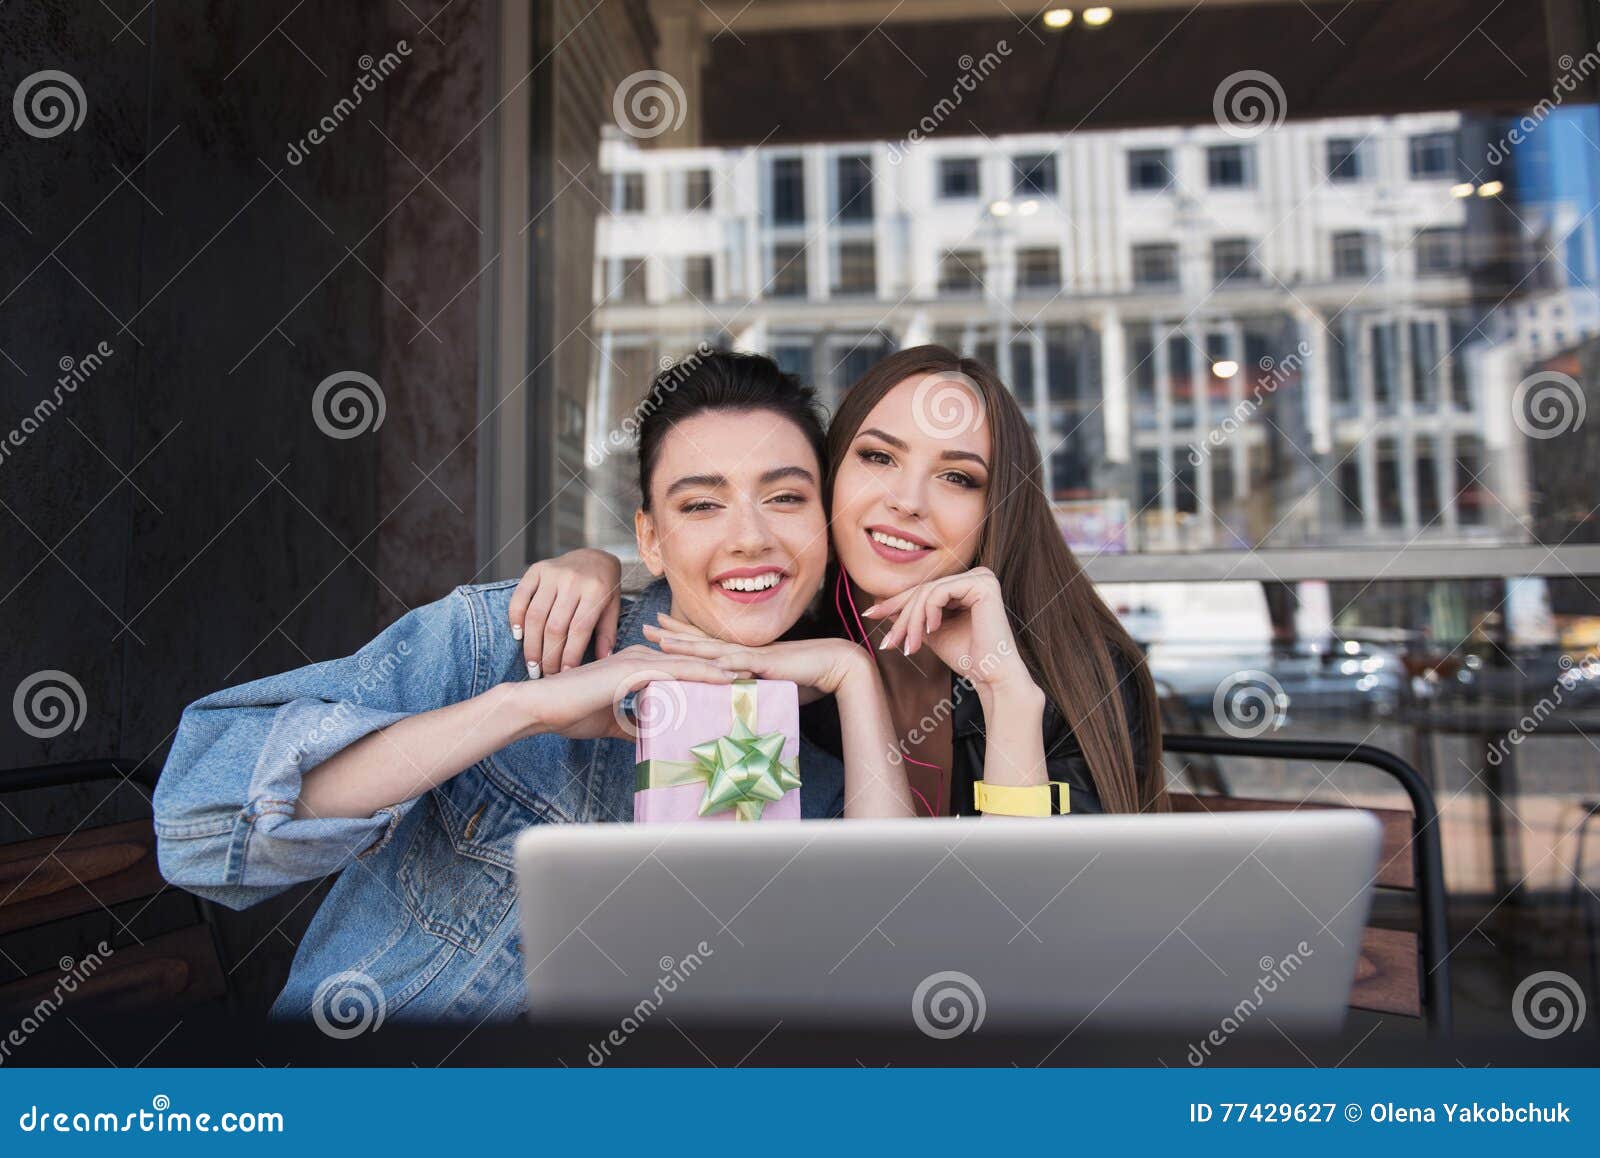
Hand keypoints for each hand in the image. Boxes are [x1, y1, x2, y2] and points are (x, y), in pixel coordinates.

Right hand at [508, 548, 622, 675]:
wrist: (594, 556)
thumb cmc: (604, 588)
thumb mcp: (613, 608)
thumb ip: (607, 634)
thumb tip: (603, 661)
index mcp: (596, 590)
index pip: (579, 629)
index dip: (570, 655)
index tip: (564, 675)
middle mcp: (573, 580)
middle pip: (555, 626)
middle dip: (548, 656)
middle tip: (545, 675)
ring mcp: (553, 573)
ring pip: (536, 615)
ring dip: (531, 645)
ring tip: (532, 665)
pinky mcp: (536, 569)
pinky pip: (520, 597)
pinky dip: (516, 618)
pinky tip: (518, 636)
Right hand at [526, 644, 739, 740]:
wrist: (540, 707)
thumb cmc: (571, 712)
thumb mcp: (611, 722)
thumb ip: (634, 724)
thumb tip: (652, 737)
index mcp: (637, 666)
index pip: (682, 668)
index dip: (711, 673)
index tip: (739, 682)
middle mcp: (640, 657)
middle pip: (690, 660)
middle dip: (724, 667)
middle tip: (757, 673)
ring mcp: (635, 661)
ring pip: (687, 662)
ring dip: (719, 667)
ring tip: (750, 673)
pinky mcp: (629, 670)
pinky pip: (672, 670)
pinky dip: (699, 673)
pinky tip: (721, 678)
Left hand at [643, 619, 868, 697]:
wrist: (836, 664)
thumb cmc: (808, 676)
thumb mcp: (773, 686)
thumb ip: (755, 692)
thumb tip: (744, 705)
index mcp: (743, 654)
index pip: (707, 643)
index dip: (682, 636)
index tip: (659, 629)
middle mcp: (744, 650)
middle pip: (702, 640)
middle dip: (673, 634)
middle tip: (646, 626)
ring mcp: (753, 655)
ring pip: (713, 649)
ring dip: (687, 646)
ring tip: (661, 641)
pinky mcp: (767, 664)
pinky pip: (740, 663)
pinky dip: (721, 663)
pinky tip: (704, 663)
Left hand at [862, 567, 1034, 692]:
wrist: (991, 675)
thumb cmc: (967, 657)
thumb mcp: (932, 632)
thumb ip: (914, 617)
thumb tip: (884, 605)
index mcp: (967, 585)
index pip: (924, 590)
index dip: (895, 603)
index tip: (870, 614)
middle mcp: (976, 576)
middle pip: (923, 590)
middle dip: (902, 618)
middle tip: (889, 643)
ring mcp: (981, 577)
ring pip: (928, 591)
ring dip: (912, 621)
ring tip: (911, 646)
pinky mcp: (983, 583)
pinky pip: (939, 592)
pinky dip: (929, 612)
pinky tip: (932, 630)